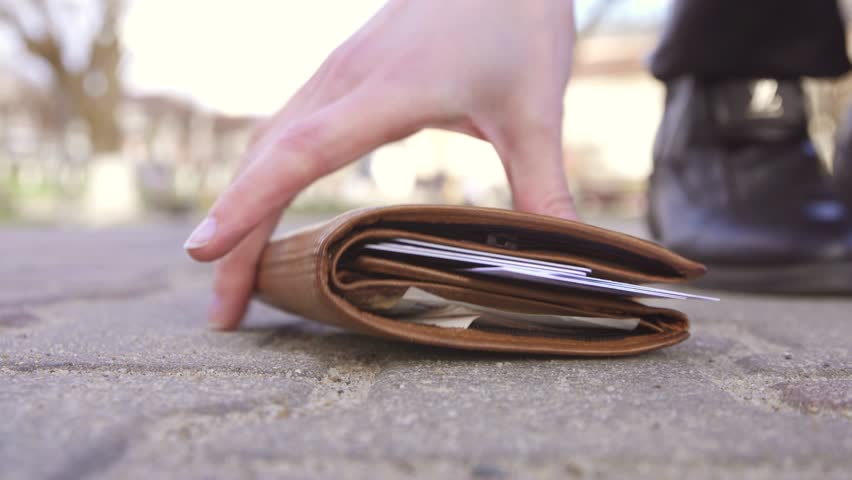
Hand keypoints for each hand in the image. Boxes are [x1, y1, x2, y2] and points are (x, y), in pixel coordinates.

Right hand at [184, 0, 577, 328]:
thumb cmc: (516, 17)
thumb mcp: (536, 108)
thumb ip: (543, 186)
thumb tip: (564, 261)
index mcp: (389, 89)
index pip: (301, 152)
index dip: (250, 206)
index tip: (204, 255)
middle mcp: (346, 80)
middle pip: (267, 161)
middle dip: (236, 237)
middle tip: (223, 314)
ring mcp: (338, 76)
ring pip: (267, 147)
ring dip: (241, 211)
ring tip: (233, 278)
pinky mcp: (343, 78)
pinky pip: (286, 132)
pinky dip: (262, 180)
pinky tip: (263, 213)